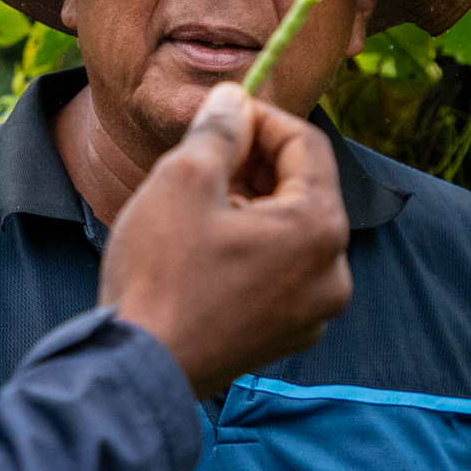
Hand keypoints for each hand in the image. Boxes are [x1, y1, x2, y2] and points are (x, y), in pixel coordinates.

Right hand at [101, 82, 351, 397]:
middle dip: (253, 165)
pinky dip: (249, 251)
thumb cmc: (160, 275)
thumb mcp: (183, 180)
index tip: (219, 116)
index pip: (306, 144)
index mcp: (320, 229)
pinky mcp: (285, 335)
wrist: (137, 370)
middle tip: (201, 160)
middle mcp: (333, 273)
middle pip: (302, 189)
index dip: (260, 119)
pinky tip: (202, 253)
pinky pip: (278, 273)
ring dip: (249, 208)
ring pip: (288, 232)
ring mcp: (313, 311)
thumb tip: (234, 100)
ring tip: (194, 211)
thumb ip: (219, 130)